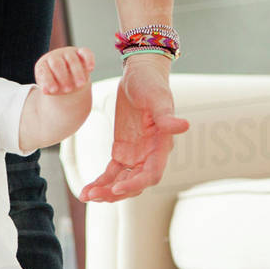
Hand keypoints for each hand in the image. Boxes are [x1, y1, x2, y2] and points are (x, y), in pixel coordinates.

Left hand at [34, 45, 94, 94]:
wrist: (67, 78)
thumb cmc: (55, 83)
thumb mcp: (50, 88)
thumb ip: (47, 89)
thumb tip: (45, 90)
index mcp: (43, 64)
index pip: (44, 71)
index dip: (48, 80)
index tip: (53, 90)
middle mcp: (55, 56)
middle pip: (57, 64)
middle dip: (63, 77)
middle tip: (68, 90)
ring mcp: (68, 53)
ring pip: (72, 60)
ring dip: (77, 73)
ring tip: (80, 85)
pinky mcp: (81, 52)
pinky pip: (86, 53)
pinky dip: (89, 59)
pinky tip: (91, 69)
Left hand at [79, 55, 189, 201]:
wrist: (139, 73)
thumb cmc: (151, 83)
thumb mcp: (158, 98)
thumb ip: (166, 116)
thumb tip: (184, 126)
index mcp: (161, 146)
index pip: (151, 174)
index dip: (135, 184)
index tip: (116, 188)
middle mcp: (150, 155)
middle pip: (134, 183)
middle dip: (115, 192)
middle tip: (93, 195)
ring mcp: (136, 155)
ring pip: (122, 181)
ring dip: (105, 191)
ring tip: (85, 196)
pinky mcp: (122, 151)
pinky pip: (112, 172)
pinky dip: (101, 182)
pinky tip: (86, 190)